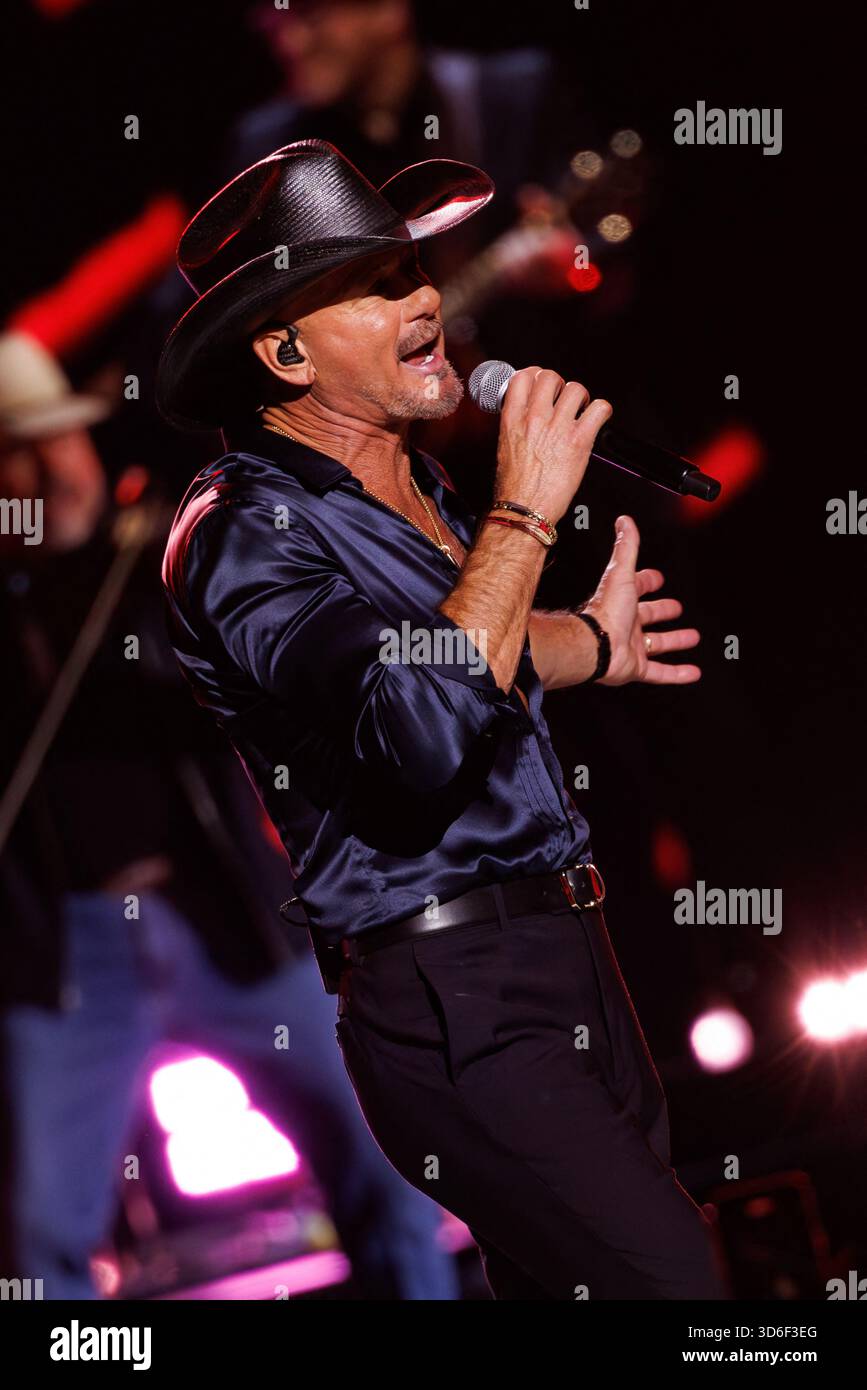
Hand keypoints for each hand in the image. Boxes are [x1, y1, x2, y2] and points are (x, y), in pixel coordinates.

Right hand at [495, 366, 611, 523]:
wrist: (525, 509)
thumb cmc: (515, 487)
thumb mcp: (505, 447)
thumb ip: (516, 424)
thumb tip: (527, 414)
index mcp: (513, 418)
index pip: (524, 376)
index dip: (536, 375)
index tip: (541, 382)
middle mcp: (535, 418)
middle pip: (551, 376)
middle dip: (559, 385)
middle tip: (562, 400)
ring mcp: (558, 427)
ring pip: (576, 389)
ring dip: (580, 398)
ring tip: (580, 410)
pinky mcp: (579, 440)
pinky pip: (600, 408)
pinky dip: (601, 411)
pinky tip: (596, 419)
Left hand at [582, 516, 700, 685]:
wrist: (595, 645)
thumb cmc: (606, 611)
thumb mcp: (621, 573)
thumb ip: (626, 547)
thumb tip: (624, 521)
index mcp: (623, 600)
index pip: (637, 587)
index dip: (648, 581)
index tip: (658, 578)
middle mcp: (626, 622)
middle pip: (648, 616)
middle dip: (663, 611)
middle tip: (677, 608)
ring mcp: (631, 646)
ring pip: (656, 643)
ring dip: (675, 640)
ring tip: (692, 638)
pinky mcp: (636, 667)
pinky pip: (660, 672)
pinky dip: (677, 674)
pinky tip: (692, 673)